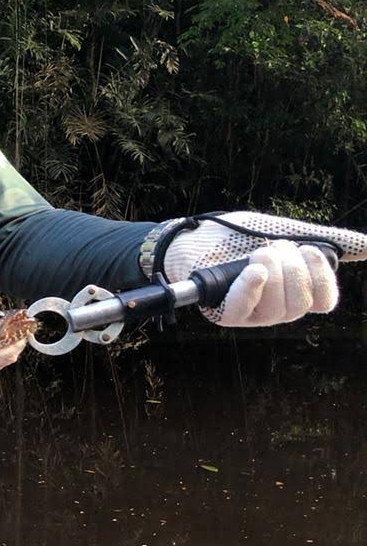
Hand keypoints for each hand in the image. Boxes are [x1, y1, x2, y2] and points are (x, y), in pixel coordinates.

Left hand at [163, 211, 366, 325]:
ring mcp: (250, 313)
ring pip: (276, 310)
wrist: (196, 234)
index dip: (323, 279)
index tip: (311, 251)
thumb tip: (366, 246)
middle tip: (278, 246)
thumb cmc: (239, 236)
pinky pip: (242, 309)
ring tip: (261, 252)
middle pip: (300, 305)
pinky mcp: (224, 312)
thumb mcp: (286, 232)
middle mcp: (274, 308)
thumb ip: (324, 241)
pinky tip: (254, 271)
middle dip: (294, 271)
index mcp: (294, 293)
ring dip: (273, 275)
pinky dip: (250, 289)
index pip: (323, 302)